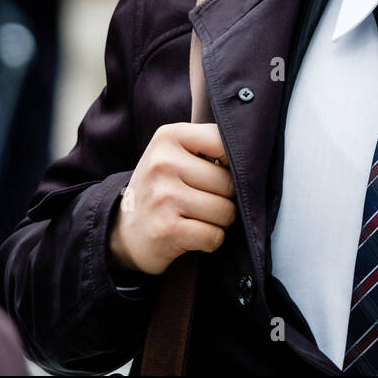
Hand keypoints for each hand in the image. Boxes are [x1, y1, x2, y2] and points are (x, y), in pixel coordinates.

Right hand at [108, 123, 237, 275]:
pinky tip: (192, 234)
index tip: (222, 172)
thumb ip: (209, 146)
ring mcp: (164, 197)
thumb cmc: (161, 189)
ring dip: (219, 221)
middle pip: (230, 183)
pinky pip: (215, 236)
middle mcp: (163, 163)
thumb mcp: (175, 154)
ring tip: (197, 218)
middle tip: (204, 202)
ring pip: (226, 211)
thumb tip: (256, 154)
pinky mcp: (167, 229)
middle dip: (226, 198)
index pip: (226, 142)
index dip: (234, 163)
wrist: (122, 233)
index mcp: (169, 137)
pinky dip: (211, 240)